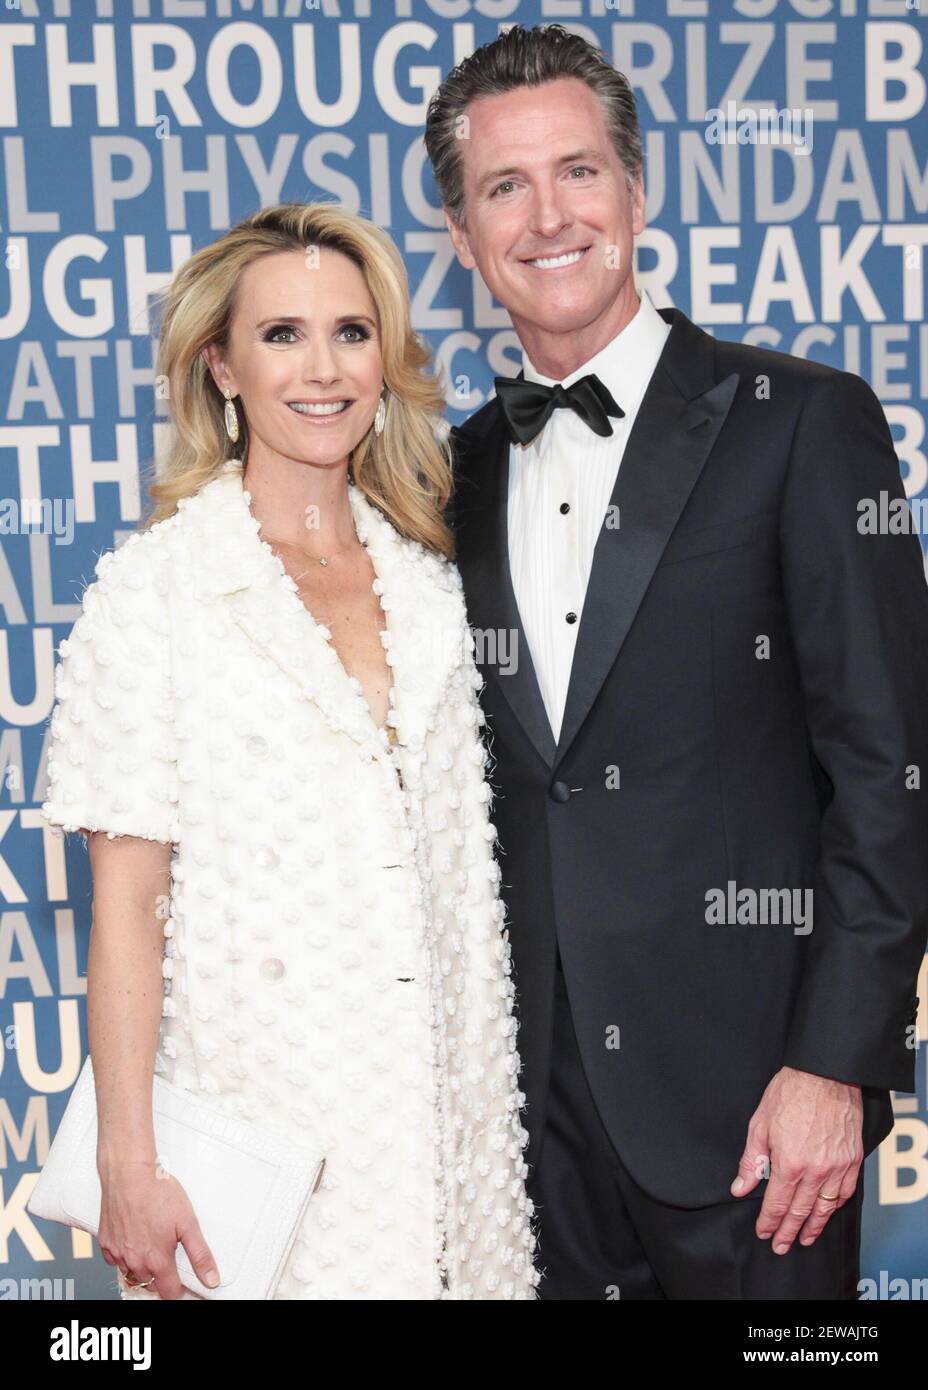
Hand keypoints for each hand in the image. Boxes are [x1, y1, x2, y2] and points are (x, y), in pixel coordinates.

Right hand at [98, 1156, 220, 1298]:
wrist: (129, 1173)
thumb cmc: (157, 1192)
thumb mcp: (188, 1223)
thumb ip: (200, 1255)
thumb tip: (211, 1279)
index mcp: (157, 1260)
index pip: (168, 1292)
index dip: (178, 1290)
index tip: (183, 1284)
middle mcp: (135, 1261)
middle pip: (150, 1284)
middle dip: (161, 1277)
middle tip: (168, 1256)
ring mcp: (118, 1253)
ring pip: (131, 1273)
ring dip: (142, 1267)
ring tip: (151, 1246)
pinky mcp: (105, 1242)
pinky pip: (114, 1260)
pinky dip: (124, 1256)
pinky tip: (133, 1240)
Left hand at [730, 1066, 863, 1254]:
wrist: (824, 1074)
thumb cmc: (790, 1093)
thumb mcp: (759, 1125)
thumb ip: (751, 1161)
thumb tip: (740, 1187)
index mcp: (790, 1163)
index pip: (777, 1203)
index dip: (769, 1221)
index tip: (763, 1232)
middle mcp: (816, 1170)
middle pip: (800, 1211)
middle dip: (788, 1231)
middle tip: (781, 1246)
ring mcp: (837, 1166)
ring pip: (825, 1207)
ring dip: (814, 1226)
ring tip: (805, 1239)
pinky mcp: (853, 1159)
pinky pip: (846, 1192)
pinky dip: (836, 1206)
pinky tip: (828, 1212)